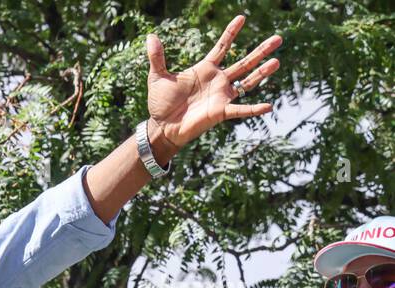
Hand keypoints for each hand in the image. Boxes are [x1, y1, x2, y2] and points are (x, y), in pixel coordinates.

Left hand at [145, 15, 280, 153]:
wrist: (161, 127)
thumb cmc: (160, 103)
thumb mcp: (157, 77)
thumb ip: (157, 57)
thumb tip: (151, 36)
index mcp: (205, 69)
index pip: (222, 47)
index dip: (231, 33)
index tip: (242, 17)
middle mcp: (217, 81)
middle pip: (244, 62)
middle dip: (260, 51)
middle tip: (278, 38)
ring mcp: (221, 96)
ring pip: (247, 81)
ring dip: (262, 73)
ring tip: (277, 61)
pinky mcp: (220, 112)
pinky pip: (241, 110)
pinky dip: (254, 109)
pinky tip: (268, 106)